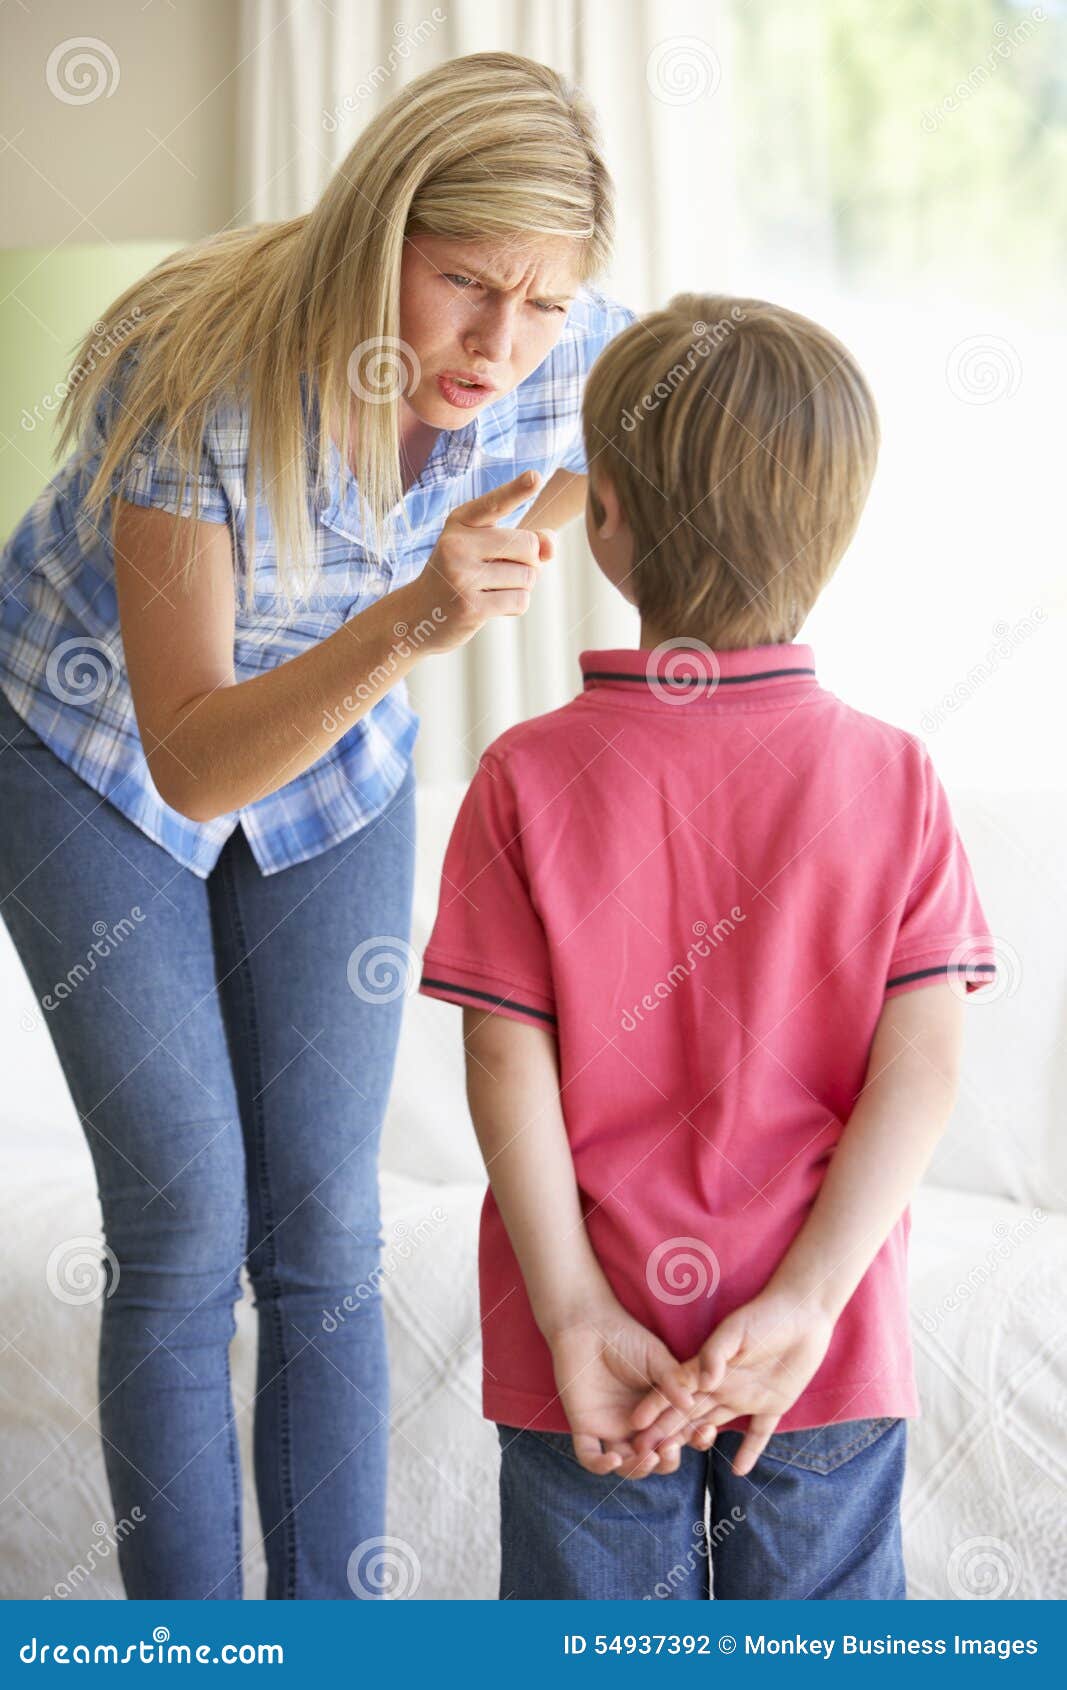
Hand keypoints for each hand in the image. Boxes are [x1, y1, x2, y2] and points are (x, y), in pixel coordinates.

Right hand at [397, 470, 554, 652]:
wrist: (418, 615)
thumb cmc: (461, 574)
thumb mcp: (485, 549)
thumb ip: (523, 541)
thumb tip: (551, 546)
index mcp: (460, 522)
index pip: (494, 503)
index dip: (517, 490)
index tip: (536, 476)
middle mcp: (457, 544)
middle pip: (528, 544)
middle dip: (529, 561)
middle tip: (503, 570)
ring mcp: (462, 576)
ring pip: (528, 576)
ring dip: (521, 586)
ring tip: (490, 589)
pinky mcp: (470, 607)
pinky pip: (520, 600)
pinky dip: (515, 604)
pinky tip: (490, 605)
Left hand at [547, 1302, 697, 1478]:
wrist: (589, 1325)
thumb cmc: (626, 1337)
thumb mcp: (656, 1359)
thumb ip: (673, 1381)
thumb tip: (692, 1404)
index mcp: (658, 1412)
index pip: (680, 1436)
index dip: (694, 1440)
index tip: (705, 1431)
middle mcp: (636, 1426)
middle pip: (655, 1459)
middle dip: (667, 1461)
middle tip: (670, 1447)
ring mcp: (610, 1428)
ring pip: (626, 1465)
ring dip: (638, 1468)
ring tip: (649, 1456)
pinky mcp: (584, 1426)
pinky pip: (590, 1457)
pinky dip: (601, 1465)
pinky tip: (613, 1458)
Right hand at [628, 1291, 836, 1475]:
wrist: (804, 1313)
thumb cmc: (767, 1316)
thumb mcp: (736, 1331)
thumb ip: (716, 1354)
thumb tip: (704, 1382)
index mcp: (710, 1366)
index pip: (675, 1390)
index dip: (655, 1405)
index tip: (635, 1423)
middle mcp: (723, 1384)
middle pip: (688, 1412)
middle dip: (664, 1430)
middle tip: (643, 1451)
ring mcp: (746, 1396)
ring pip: (713, 1424)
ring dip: (694, 1441)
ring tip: (673, 1459)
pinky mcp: (773, 1405)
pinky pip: (759, 1434)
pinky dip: (749, 1452)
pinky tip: (740, 1471)